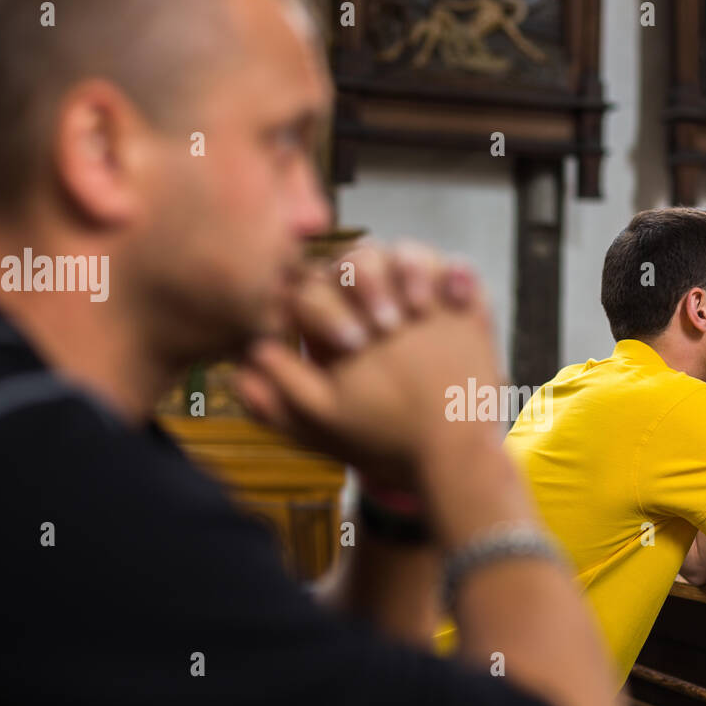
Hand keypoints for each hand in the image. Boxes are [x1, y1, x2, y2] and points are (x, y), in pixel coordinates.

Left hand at [233, 245, 504, 487]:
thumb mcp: (326, 423)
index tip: (349, 345)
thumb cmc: (379, 435)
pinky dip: (457, 274)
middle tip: (386, 329)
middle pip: (358, 260)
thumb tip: (247, 361)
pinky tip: (457, 299)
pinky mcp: (458, 296)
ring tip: (420, 310)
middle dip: (369, 285)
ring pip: (404, 254)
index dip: (327, 309)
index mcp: (331, 320)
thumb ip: (281, 396)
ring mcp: (415, 292)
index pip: (314, 289)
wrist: (446, 451)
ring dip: (411, 271)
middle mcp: (369, 297)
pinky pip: (456, 266)